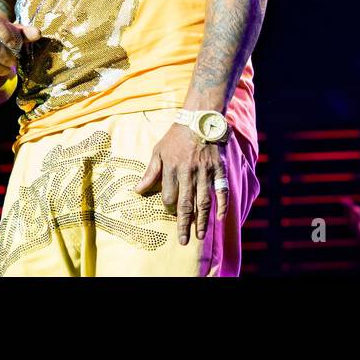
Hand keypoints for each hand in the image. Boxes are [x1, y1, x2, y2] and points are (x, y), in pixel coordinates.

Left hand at [135, 124, 227, 245]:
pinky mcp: (219, 168)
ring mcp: (206, 171)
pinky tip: (220, 217)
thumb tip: (137, 190)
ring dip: (201, 220)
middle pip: (186, 204)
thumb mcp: (158, 151)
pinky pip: (221, 189)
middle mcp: (189, 172)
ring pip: (203, 201)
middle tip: (184, 240)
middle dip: (184, 224)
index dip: (169, 207)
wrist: (200, 118)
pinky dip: (222, 204)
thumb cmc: (176, 136)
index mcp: (172, 169)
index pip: (169, 197)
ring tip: (200, 235)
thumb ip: (150, 172)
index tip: (172, 214)